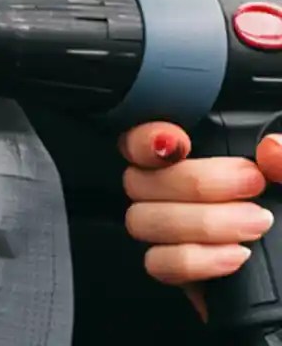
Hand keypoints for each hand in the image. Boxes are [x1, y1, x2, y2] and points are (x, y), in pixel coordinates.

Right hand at [120, 121, 281, 319]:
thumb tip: (270, 148)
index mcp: (191, 159)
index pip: (140, 140)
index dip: (146, 139)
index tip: (180, 143)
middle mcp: (169, 192)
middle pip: (140, 180)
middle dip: (197, 182)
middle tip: (252, 186)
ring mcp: (168, 233)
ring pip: (145, 220)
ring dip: (202, 223)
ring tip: (255, 225)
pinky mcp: (174, 270)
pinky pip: (158, 263)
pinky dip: (197, 259)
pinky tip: (236, 256)